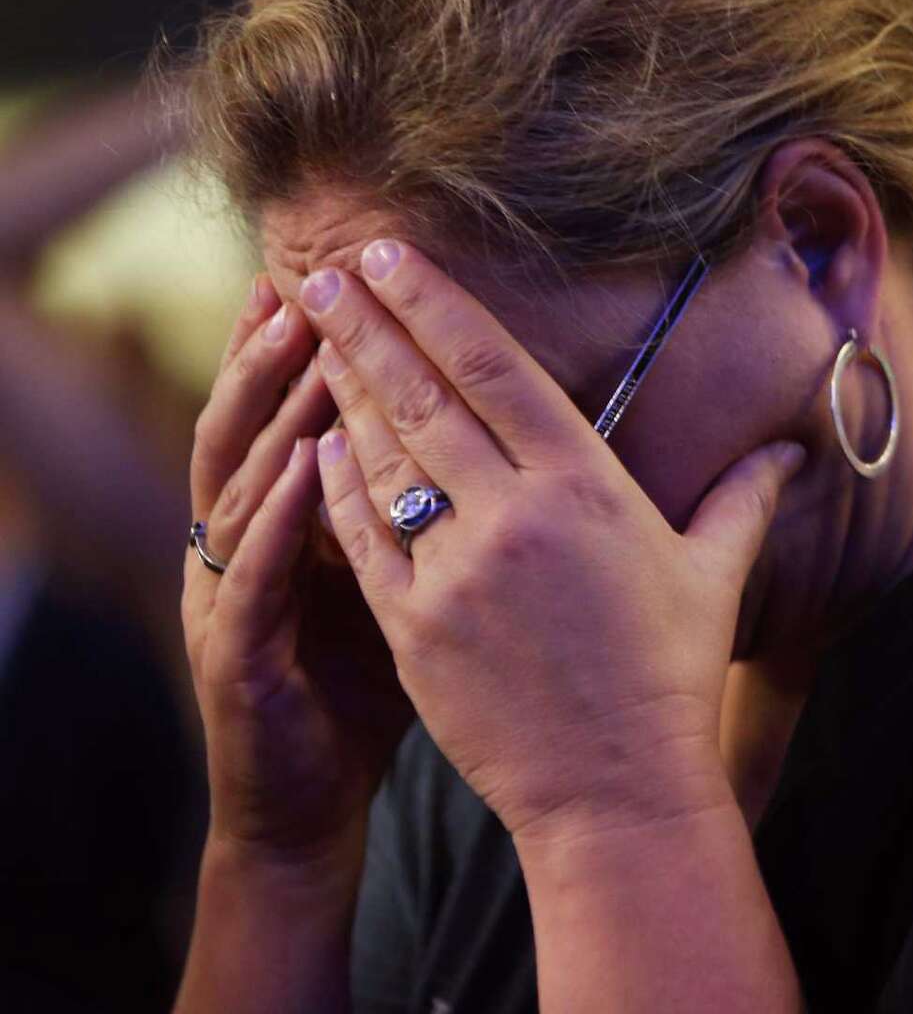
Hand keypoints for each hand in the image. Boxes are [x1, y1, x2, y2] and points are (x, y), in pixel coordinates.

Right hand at [182, 275, 413, 863]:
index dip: (318, 343)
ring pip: (242, 487)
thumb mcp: (403, 578)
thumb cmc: (363, 681)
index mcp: (294, 519)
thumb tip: (521, 438)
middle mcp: (251, 543)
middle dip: (282, 352)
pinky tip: (303, 476)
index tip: (352, 270)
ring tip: (309, 347)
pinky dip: (274, 527)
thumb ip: (433, 504)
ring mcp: (235, 596)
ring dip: (274, 417)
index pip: (300, 410)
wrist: (311, 799)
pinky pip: (251, 582)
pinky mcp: (238, 658)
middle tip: (315, 278)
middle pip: (257, 427)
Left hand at [298, 240, 802, 842]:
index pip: (494, 365)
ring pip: (383, 458)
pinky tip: (320, 443)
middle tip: (321, 273)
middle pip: (423, 395)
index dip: (433, 302)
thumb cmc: (670, 676)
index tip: (388, 255)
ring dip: (345, 393)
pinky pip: (362, 538)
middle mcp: (514, 514)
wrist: (617, 790)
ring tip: (317, 342)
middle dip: (365, 326)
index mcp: (586, 486)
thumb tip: (794, 447)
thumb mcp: (713, 574)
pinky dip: (338, 485)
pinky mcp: (412, 627)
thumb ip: (743, 496)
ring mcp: (455, 571)